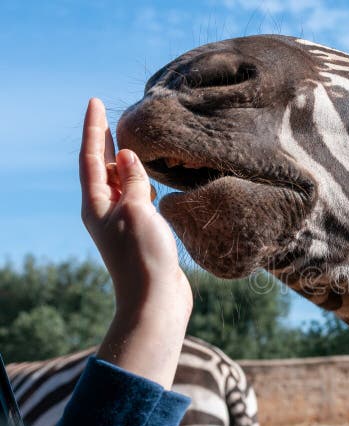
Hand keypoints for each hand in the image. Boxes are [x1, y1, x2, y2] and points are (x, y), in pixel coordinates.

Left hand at [80, 98, 191, 387]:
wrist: (155, 299)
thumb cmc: (144, 257)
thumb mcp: (138, 211)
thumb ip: (132, 181)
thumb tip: (128, 156)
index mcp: (96, 205)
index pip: (92, 157)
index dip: (95, 128)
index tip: (95, 102)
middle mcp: (105, 212)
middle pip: (102, 169)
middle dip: (105, 142)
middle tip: (108, 116)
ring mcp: (122, 224)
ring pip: (119, 184)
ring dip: (124, 163)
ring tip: (131, 143)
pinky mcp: (140, 235)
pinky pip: (136, 200)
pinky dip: (140, 184)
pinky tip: (149, 180)